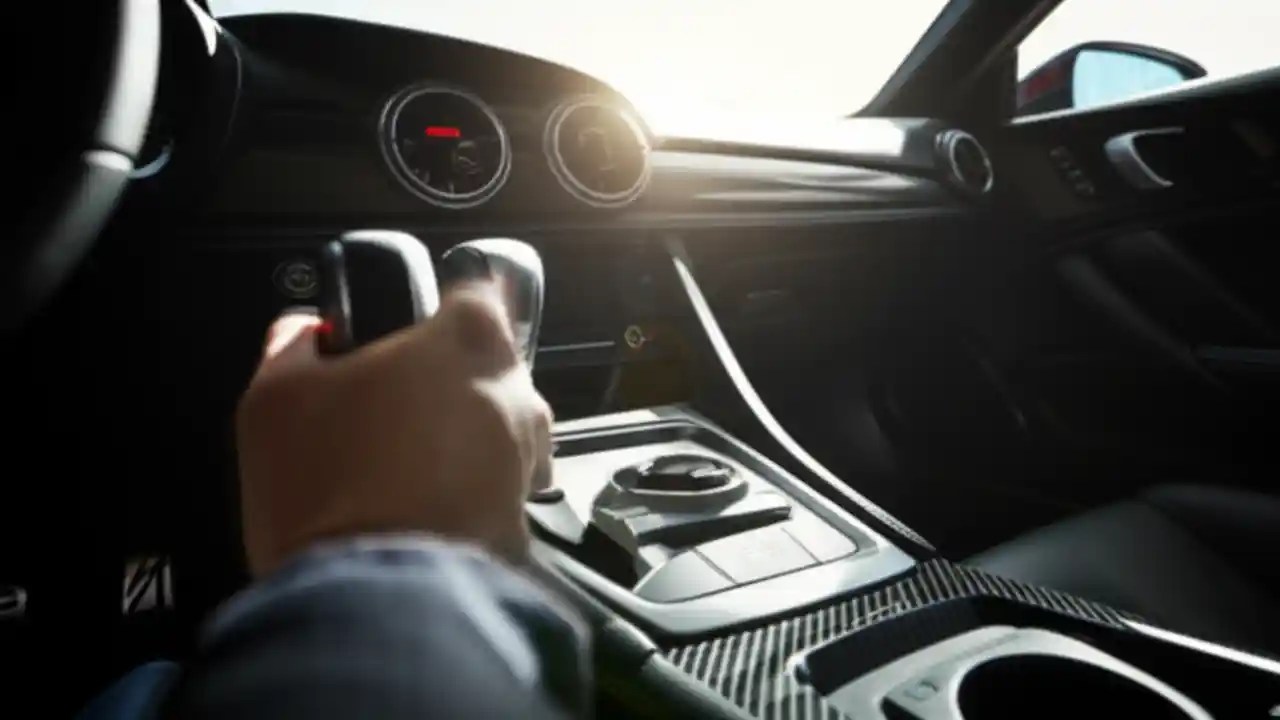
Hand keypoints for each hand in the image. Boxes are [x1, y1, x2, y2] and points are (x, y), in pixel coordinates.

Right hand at [236, 285, 553, 576]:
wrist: (374, 603)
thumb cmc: (327, 482)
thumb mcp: (274, 400)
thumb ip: (293, 346)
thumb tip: (304, 331)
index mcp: (469, 339)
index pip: (472, 295)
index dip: (432, 314)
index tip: (397, 342)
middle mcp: (518, 394)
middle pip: (483, 370)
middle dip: (441, 387)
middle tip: (381, 418)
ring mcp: (527, 461)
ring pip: (492, 434)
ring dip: (455, 446)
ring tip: (392, 478)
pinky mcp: (524, 524)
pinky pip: (490, 493)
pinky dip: (461, 499)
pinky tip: (413, 518)